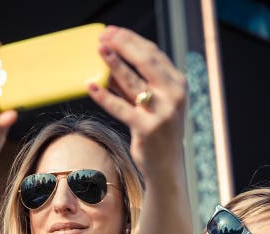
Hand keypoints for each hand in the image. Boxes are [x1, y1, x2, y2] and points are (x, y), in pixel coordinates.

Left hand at [88, 27, 186, 182]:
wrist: (167, 166)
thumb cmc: (158, 131)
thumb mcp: (151, 103)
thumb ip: (134, 84)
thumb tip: (108, 61)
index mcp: (178, 84)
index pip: (153, 54)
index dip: (131, 40)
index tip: (112, 32)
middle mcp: (174, 96)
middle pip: (146, 61)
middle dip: (123, 45)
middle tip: (103, 37)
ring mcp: (162, 113)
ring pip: (134, 82)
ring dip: (114, 63)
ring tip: (99, 50)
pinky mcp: (147, 129)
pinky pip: (121, 109)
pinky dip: (105, 96)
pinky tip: (91, 86)